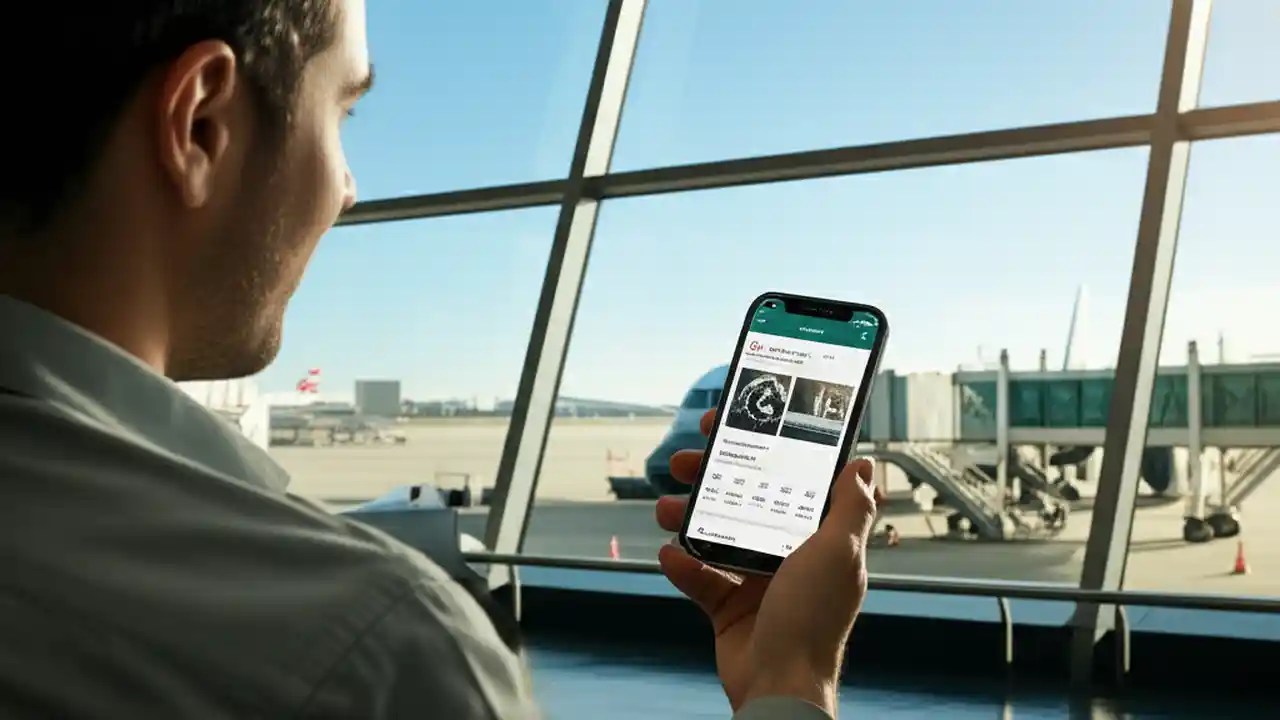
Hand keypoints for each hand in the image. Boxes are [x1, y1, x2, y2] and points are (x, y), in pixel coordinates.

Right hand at [654, 409, 882, 715]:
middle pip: (745, 502)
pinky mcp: (729, 607)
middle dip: (713, 478)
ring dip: (688, 517)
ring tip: (665, 507)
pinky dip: (683, 566)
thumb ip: (849, 508)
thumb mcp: (837, 554)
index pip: (791, 482)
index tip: (737, 426)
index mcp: (817, 538)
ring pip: (716, 535)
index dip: (766, 451)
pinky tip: (668, 554)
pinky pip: (700, 578)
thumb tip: (863, 465)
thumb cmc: (814, 619)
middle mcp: (788, 555)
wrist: (779, 685)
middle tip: (685, 460)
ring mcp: (757, 581)